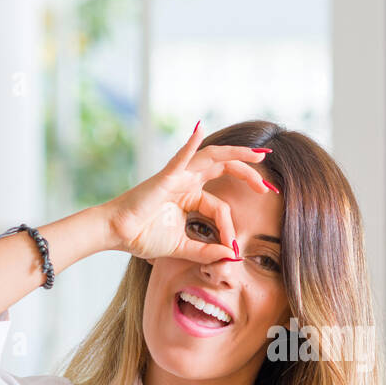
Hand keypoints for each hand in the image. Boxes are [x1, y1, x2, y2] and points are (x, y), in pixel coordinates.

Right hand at [100, 121, 274, 262]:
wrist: (117, 234)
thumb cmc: (143, 236)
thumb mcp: (183, 247)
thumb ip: (206, 251)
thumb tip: (230, 256)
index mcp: (190, 196)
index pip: (220, 206)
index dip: (229, 226)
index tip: (233, 247)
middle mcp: (186, 181)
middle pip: (223, 168)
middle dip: (248, 173)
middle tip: (268, 185)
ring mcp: (176, 176)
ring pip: (211, 157)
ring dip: (235, 154)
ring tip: (257, 155)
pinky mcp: (164, 177)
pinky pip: (180, 158)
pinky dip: (190, 143)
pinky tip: (199, 129)